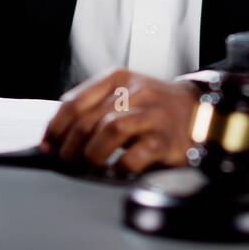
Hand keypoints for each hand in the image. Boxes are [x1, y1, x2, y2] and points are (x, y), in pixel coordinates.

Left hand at [39, 67, 199, 174]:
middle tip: (68, 162)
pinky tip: (117, 171)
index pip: (74, 102)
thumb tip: (54, 139)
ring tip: (91, 166)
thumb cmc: (153, 109)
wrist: (200, 114)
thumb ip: (93, 109)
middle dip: (71, 146)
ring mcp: (152, 114)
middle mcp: (135, 91)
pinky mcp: (165, 139)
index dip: (56, 128)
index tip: (48, 146)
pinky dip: (120, 167)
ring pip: (110, 130)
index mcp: (117, 78)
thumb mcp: (123, 96)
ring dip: (93, 154)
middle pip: (88, 119)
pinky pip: (136, 155)